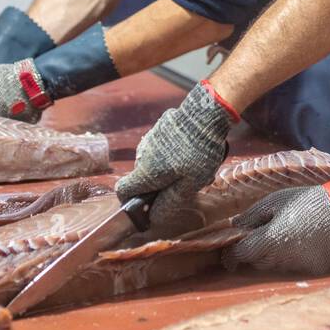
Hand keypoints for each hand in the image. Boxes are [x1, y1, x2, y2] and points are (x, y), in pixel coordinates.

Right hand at [116, 82, 234, 234]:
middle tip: (186, 183)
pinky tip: (193, 148)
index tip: (145, 206)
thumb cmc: (199, 152)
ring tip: (195, 165)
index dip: (130, 202)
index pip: (123, 190)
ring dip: (168, 167)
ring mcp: (150, 139)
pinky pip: (162, 146)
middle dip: (160, 184)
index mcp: (146, 172)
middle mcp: (142, 155)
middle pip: (143, 176)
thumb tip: (156, 215)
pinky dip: (172, 151)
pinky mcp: (160, 127)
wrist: (205, 114)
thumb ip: (171, 200)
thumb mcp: (191, 184)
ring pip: (154, 160)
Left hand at [221, 185, 329, 274]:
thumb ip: (250, 216)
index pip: (239, 255)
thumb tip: (232, 227)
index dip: (232, 252)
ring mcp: (296, 268)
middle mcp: (280, 260)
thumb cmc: (306, 202)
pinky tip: (303, 244)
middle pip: (256, 262)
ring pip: (274, 267)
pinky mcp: (311, 272)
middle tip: (266, 234)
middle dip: (255, 251)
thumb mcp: (274, 201)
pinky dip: (293, 259)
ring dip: (274, 256)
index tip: (234, 246)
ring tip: (288, 236)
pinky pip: (293, 269)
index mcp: (268, 241)